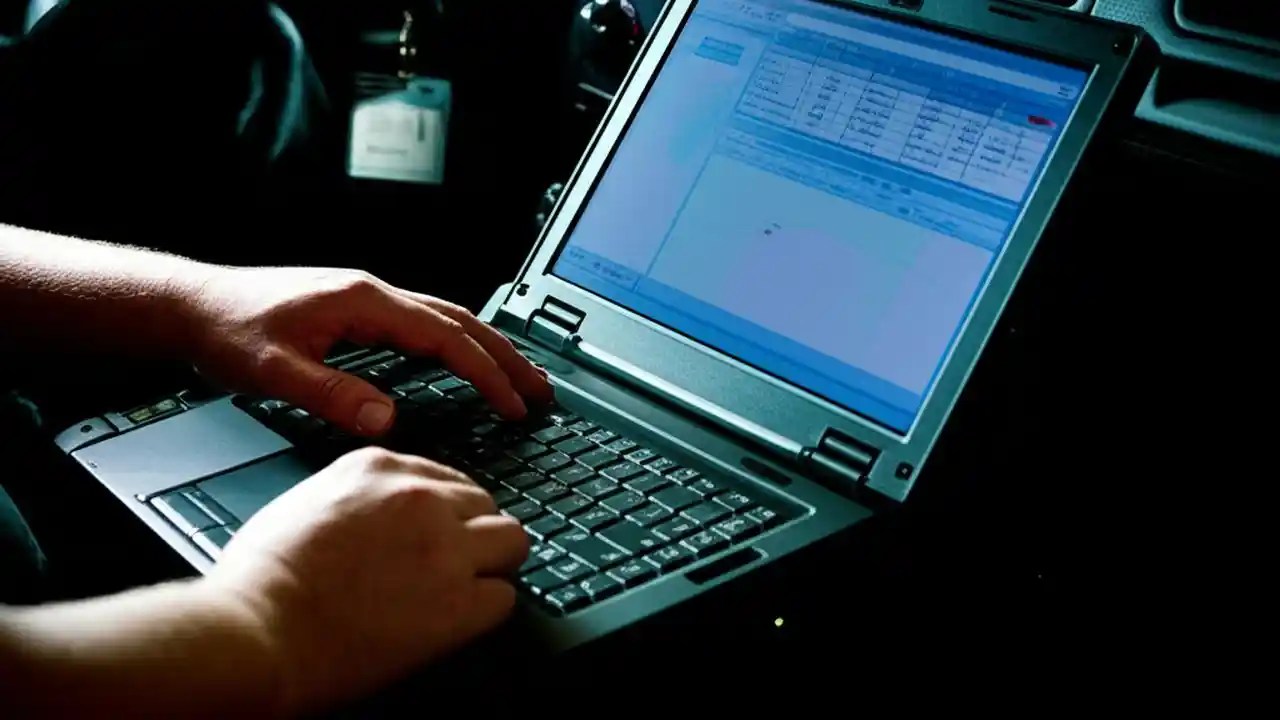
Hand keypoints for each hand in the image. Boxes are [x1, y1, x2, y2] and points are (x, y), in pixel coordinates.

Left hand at [188, 267, 551, 435]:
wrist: (190, 304)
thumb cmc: (226, 331)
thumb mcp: (272, 371)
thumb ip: (331, 394)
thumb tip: (387, 418)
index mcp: (365, 302)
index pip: (446, 337)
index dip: (486, 373)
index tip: (514, 405)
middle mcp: (374, 293)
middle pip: (461, 321)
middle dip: (507, 356)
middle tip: (543, 389)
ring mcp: (368, 298)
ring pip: (447, 318)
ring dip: (488, 347)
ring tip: (519, 376)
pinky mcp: (358, 310)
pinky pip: (425, 323)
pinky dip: (458, 343)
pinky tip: (463, 362)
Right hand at [203, 447, 528, 715]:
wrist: (258, 631)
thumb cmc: (261, 580)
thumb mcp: (306, 501)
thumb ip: (357, 498)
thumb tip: (379, 517)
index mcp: (379, 467)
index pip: (445, 478)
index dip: (444, 512)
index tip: (436, 533)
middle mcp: (421, 497)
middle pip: (486, 504)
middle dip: (473, 534)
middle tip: (451, 566)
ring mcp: (447, 547)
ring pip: (513, 541)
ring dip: (494, 565)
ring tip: (465, 590)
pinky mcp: (461, 601)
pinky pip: (505, 598)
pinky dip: (487, 611)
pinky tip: (457, 622)